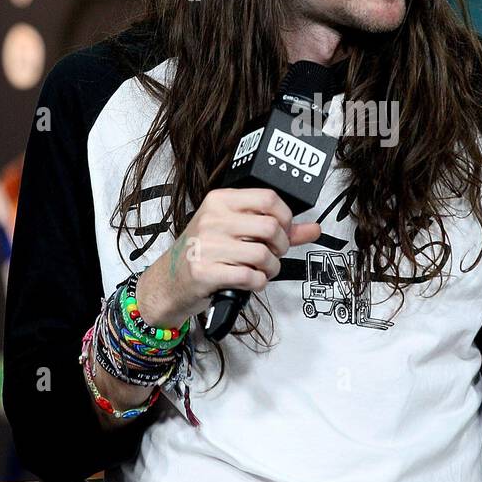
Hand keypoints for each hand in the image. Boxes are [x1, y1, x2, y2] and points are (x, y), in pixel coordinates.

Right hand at [134, 188, 320, 326]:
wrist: (168, 282)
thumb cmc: (205, 253)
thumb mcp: (235, 232)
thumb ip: (277, 229)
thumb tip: (314, 228)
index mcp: (220, 201)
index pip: (268, 198)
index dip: (285, 218)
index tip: (284, 231)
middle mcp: (212, 219)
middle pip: (270, 227)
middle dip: (280, 247)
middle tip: (273, 255)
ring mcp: (206, 245)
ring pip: (262, 254)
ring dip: (270, 268)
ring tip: (262, 270)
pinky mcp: (205, 271)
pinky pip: (250, 276)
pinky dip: (258, 283)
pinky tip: (250, 282)